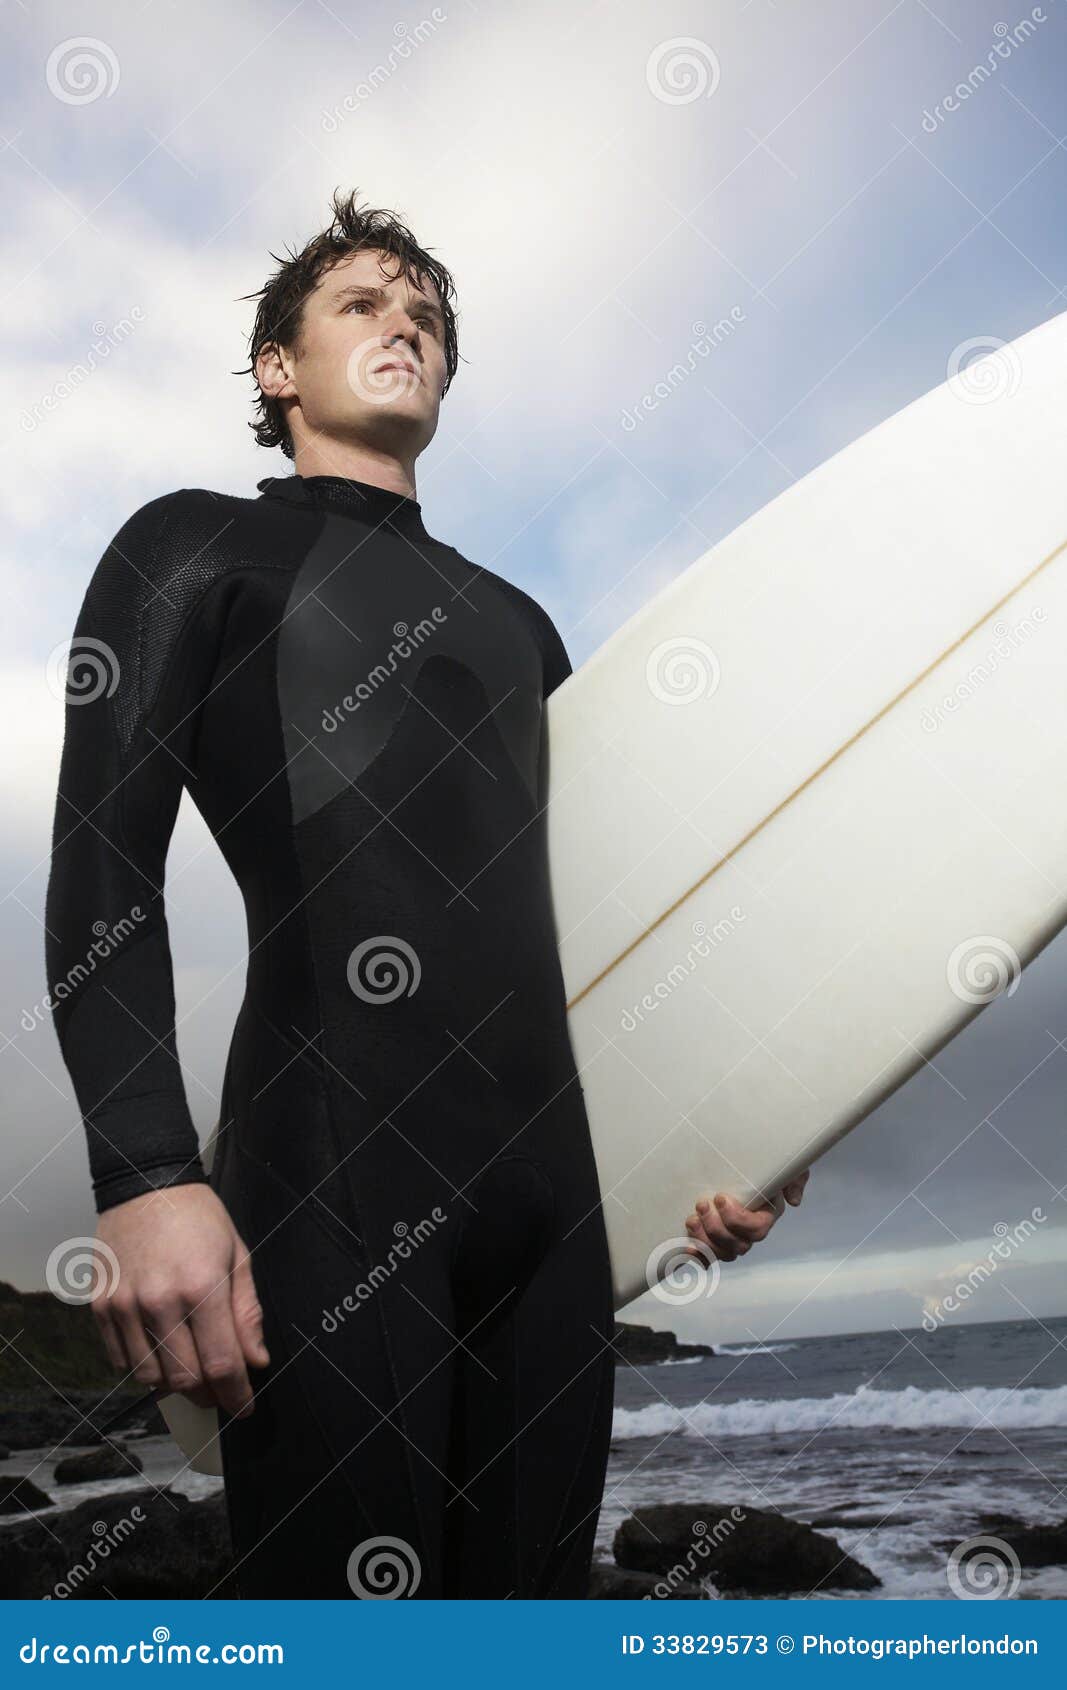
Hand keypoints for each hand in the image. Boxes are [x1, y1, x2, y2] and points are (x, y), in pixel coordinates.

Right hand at [92, 1184, 269, 1420]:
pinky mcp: (102, 1307)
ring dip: (175, 1386)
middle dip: (209, 1395)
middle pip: (185, 1379)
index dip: (236, 1394)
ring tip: (193, 1374)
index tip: (244, 1406)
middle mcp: (159, 1302)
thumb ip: (246, 1312)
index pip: (221, 1364)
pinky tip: (161, 1354)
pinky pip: (120, 1360)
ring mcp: (125, 1306)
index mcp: (201, 1287)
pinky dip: (143, 1368)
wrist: (146, 1183)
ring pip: (150, 1377)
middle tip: (221, 1392)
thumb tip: (256, 1360)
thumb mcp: (237, 1256)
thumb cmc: (197, 1217)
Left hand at [684, 1170, 809, 1262]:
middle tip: (702, 1204)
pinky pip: (710, 1256)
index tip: (720, 1198)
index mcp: (767, 1214)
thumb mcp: (784, 1166)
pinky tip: (688, 1248)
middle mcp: (751, 1231)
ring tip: (691, 1220)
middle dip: (716, 1228)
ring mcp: (733, 1236)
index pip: (757, 1229)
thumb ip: (794, 1179)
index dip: (737, 1219)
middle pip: (738, 1245)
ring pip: (723, 1252)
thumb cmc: (764, 1164)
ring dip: (705, 1240)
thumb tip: (793, 1201)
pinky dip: (699, 1256)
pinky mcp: (715, 1237)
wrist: (745, 1162)